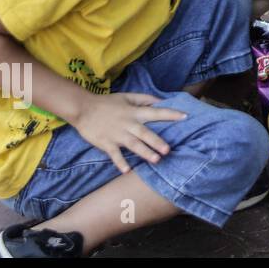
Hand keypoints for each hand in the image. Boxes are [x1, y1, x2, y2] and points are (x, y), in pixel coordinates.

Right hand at [69, 92, 187, 173]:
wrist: (83, 109)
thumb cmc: (107, 103)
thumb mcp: (127, 96)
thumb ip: (145, 98)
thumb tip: (162, 101)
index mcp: (134, 112)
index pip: (156, 112)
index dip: (171, 114)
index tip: (185, 117)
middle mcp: (128, 124)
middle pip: (145, 133)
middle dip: (157, 141)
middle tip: (168, 150)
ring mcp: (117, 135)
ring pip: (133, 145)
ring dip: (144, 152)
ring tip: (156, 160)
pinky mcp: (106, 143)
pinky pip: (114, 155)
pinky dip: (120, 162)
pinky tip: (127, 171)